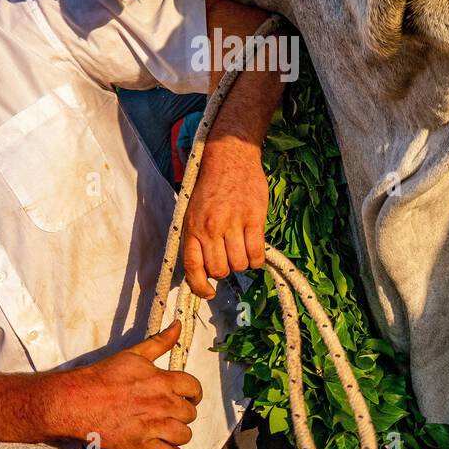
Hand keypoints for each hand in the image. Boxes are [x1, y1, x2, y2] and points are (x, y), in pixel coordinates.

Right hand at [67, 321, 201, 448]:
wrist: (76, 401)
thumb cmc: (102, 376)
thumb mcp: (133, 354)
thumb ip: (160, 342)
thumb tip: (178, 325)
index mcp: (162, 380)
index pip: (194, 388)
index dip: (192, 393)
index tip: (186, 397)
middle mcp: (161, 403)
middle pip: (190, 414)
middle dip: (182, 414)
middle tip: (170, 414)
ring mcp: (152, 426)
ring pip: (184, 435)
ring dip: (177, 434)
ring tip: (166, 431)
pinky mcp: (141, 446)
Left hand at [181, 138, 268, 298]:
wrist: (230, 155)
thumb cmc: (210, 184)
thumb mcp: (192, 210)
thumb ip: (195, 238)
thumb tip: (202, 269)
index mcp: (192, 227)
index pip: (193, 268)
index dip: (200, 287)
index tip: (208, 293)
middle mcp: (210, 227)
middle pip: (220, 270)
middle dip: (225, 270)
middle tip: (228, 259)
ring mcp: (233, 223)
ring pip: (239, 264)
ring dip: (242, 263)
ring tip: (241, 249)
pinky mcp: (254, 218)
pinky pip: (257, 253)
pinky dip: (257, 259)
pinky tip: (254, 250)